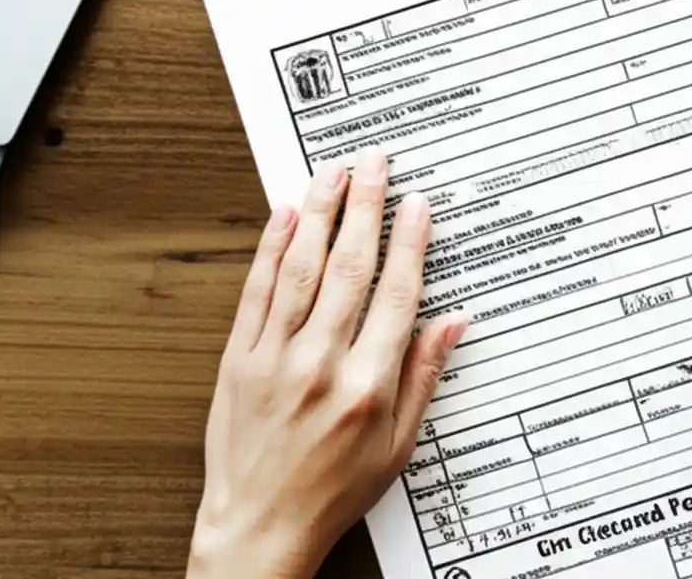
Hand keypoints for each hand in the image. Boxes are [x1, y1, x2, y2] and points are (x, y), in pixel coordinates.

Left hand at [187, 150, 468, 578]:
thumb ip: (424, 376)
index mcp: (368, 386)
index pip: (396, 296)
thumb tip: (453, 322)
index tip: (418, 205)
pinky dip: (271, 249)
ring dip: (320, 213)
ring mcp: (275, 358)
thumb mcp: (398, 444)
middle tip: (375, 165)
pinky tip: (285, 216)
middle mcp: (321, 364)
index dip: (410, 243)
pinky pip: (257, 292)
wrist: (260, 525)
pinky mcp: (239, 359)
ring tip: (332, 173)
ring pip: (301, 267)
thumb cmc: (333, 491)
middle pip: (350, 267)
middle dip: (367, 207)